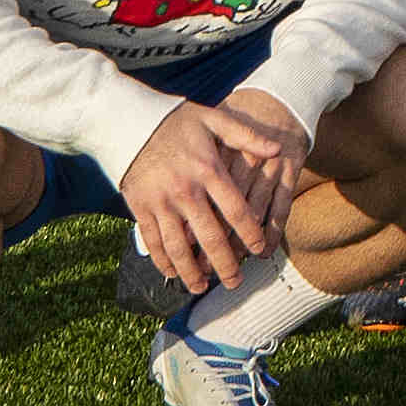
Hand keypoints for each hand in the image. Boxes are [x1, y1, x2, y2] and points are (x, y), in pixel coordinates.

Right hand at [118, 98, 309, 292]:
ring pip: (179, 247)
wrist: (128, 123)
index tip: (258, 250)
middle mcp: (185, 191)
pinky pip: (153, 242)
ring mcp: (160, 203)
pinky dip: (163, 261)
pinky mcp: (140, 209)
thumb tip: (277, 148)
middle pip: (209, 236)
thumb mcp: (213, 118)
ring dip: (191, 271)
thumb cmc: (175, 121)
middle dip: (224, 264)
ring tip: (203, 287)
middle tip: (235, 282)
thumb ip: (245, 135)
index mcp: (208, 170)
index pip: (235, 210)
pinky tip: (173, 274)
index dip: (249, 233)